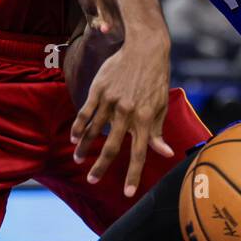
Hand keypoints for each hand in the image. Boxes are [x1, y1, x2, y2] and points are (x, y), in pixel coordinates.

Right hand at [70, 42, 172, 197]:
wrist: (144, 48)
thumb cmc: (155, 79)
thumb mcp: (160, 105)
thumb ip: (157, 131)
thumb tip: (165, 153)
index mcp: (144, 118)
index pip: (139, 153)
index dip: (133, 174)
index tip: (128, 193)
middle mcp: (127, 112)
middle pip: (112, 147)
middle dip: (101, 167)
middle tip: (93, 180)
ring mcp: (111, 101)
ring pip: (94, 131)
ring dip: (85, 148)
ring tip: (79, 160)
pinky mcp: (98, 90)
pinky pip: (85, 113)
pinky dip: (78, 127)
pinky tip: (74, 138)